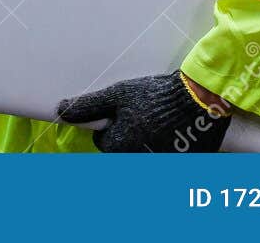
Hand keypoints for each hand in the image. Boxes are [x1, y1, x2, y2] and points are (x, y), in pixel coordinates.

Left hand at [55, 71, 229, 152]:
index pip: (104, 144)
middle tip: (140, 117)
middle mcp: (137, 159)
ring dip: (145, 142)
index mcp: (119, 146)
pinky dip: (164, 147)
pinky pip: (162, 157)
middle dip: (127, 136)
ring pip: (142, 154)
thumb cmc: (155, 95)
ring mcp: (158, 163)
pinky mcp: (177, 164)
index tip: (122, 113)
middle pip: (123, 151)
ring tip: (157, 122)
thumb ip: (89, 106)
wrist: (198, 98)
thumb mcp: (118, 95)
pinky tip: (171, 132)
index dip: (111, 126)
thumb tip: (62, 110)